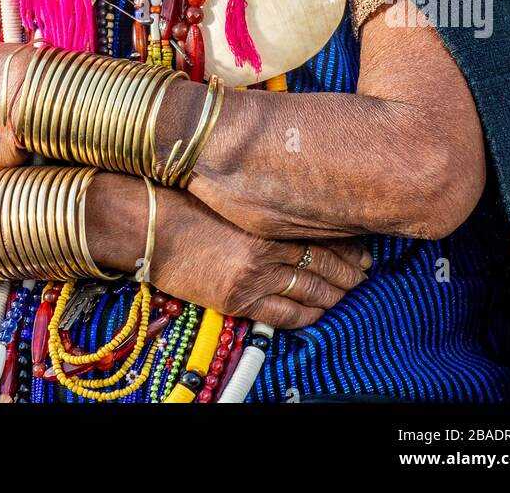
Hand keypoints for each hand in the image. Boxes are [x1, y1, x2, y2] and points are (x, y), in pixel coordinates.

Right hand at [87, 176, 371, 329]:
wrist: (145, 223)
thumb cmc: (184, 199)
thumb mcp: (231, 193)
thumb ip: (265, 202)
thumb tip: (296, 205)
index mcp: (267, 217)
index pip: (324, 232)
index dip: (349, 242)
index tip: (363, 244)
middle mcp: (266, 249)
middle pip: (324, 264)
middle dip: (350, 270)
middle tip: (364, 270)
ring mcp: (252, 278)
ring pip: (312, 291)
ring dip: (336, 293)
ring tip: (347, 290)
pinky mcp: (237, 301)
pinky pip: (285, 316)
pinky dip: (308, 315)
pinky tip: (318, 311)